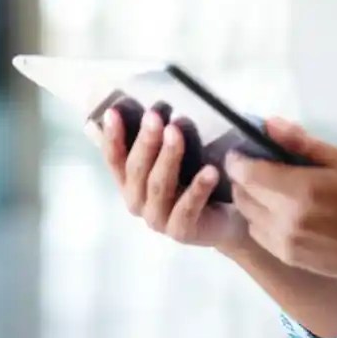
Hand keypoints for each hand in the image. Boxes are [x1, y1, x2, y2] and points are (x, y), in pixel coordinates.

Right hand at [100, 106, 247, 250]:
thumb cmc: (193, 178)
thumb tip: (139, 106)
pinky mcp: (181, 231)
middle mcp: (137, 201)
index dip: (112, 137)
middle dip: (145, 141)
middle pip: (136, 170)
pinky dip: (198, 188)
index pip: (114, 158)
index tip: (113, 113)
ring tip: (177, 132)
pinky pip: (187, 207)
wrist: (225, 217)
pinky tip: (210, 170)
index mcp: (129, 182)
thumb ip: (156, 137)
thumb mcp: (174, 156)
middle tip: (154, 116)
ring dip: (167, 157)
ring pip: (159, 186)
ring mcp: (157, 218)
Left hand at [225, 119, 336, 279]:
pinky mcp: (289, 258)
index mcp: (301, 190)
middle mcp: (287, 220)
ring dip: (252, 199)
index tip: (241, 151)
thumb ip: (301, 143)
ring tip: (271, 188)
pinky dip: (261, 219)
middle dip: (244, 177)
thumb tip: (270, 125)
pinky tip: (281, 211)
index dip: (238, 160)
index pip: (247, 173)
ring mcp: (286, 243)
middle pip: (242, 194)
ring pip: (247, 215)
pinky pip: (259, 234)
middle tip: (259, 166)